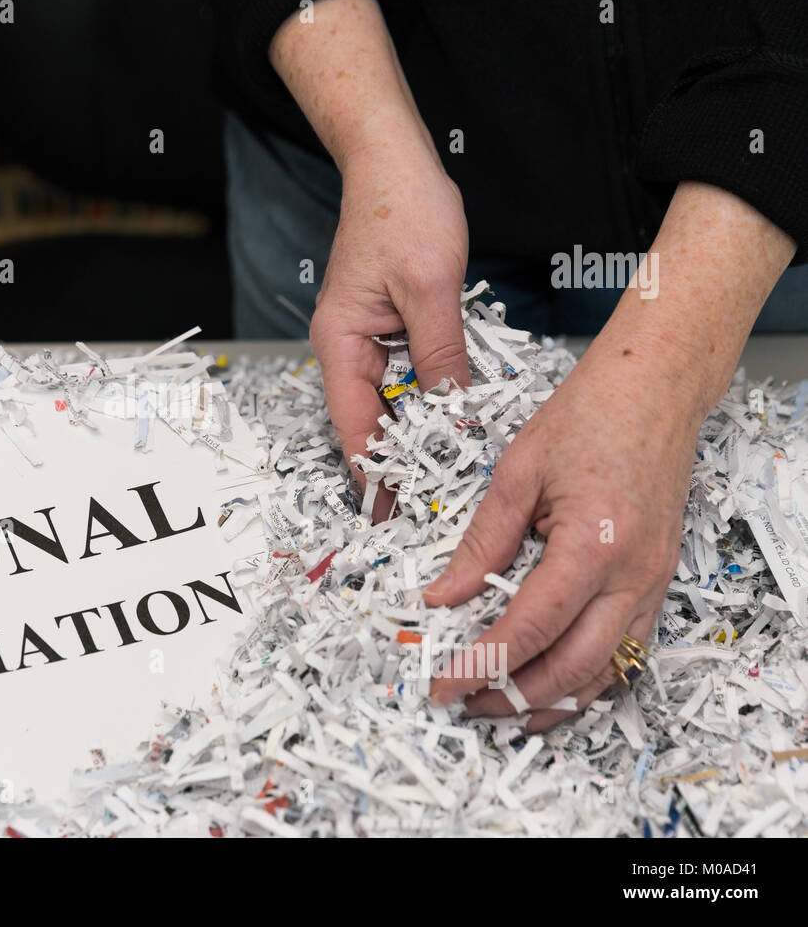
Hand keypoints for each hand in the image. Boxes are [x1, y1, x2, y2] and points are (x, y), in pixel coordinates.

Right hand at [266, 0, 471, 488]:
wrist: (392, 159)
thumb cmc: (401, 209)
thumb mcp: (431, 288)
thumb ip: (441, 356)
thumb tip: (452, 415)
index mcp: (340, 342)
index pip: (353, 424)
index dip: (373, 471)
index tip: (393, 512)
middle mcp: (345, 346)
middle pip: (369, 419)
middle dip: (399, 460)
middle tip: (431, 503)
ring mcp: (366, 337)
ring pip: (392, 400)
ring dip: (419, 432)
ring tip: (449, 471)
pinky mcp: (388, 325)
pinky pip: (408, 374)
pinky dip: (430, 397)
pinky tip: (455, 417)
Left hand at [422, 333, 699, 728]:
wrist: (654, 390)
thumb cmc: (589, 417)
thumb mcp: (515, 475)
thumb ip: (480, 544)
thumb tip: (442, 597)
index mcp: (592, 545)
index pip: (530, 628)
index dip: (483, 663)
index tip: (445, 684)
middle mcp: (632, 576)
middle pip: (572, 666)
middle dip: (513, 695)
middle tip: (466, 704)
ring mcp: (652, 583)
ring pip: (607, 672)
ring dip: (553, 700)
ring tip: (502, 708)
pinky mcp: (657, 582)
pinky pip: (626, 651)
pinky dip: (587, 679)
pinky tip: (551, 685)